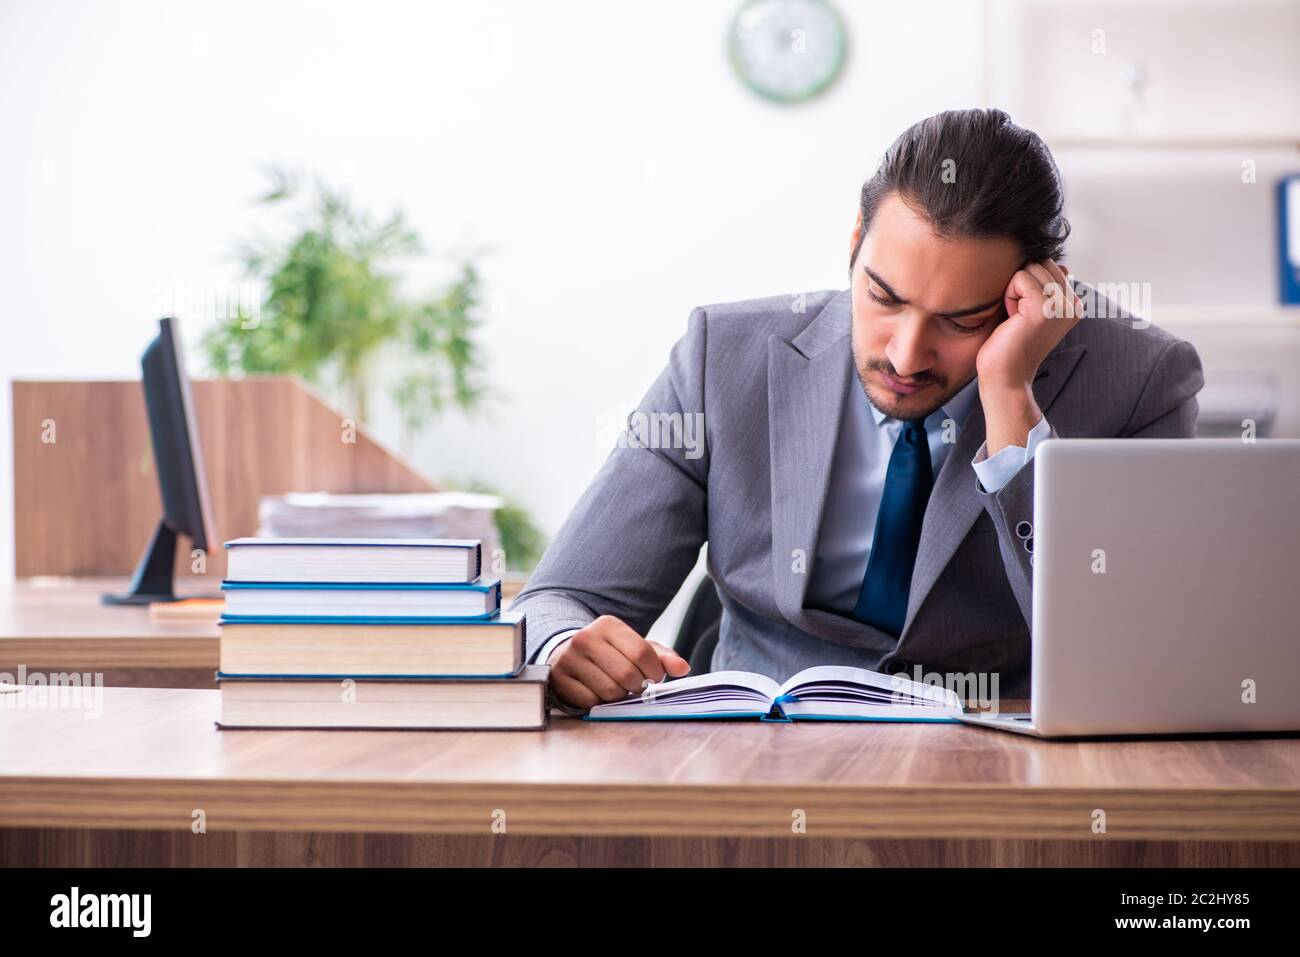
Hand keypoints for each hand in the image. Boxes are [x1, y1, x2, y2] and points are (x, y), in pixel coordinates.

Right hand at [547, 615, 690, 709]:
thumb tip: (683, 668)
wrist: (568, 654)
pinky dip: (600, 703)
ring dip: (620, 696)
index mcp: (607, 624)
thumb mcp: (634, 647)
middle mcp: (585, 638)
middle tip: (636, 685)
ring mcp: (569, 659)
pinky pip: (591, 702)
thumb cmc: (609, 652)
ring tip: (617, 687)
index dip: (654, 671)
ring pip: (610, 691)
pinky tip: (599, 692)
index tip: (653, 676)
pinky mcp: (560, 680)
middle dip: (638, 686)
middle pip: (627, 674)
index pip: (642, 653)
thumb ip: (661, 656)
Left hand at [976, 259, 1082, 390]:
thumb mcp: (1033, 310)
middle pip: (1042, 263)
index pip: (1051, 266)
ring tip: (1017, 318)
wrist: (1006, 376)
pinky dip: (1009, 295)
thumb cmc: (1011, 344)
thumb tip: (1063, 265)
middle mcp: (1073, 304)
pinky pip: (1020, 278)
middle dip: (1022, 284)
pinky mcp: (1044, 309)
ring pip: (1031, 268)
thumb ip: (1047, 287)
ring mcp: (1061, 306)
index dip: (1028, 285)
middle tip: (1019, 315)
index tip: (1026, 314)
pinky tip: (1012, 318)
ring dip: (1014, 290)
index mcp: (1074, 304)